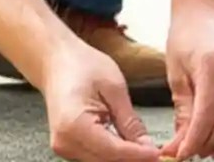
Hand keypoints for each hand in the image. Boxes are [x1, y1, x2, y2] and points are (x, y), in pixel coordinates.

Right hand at [40, 40, 162, 161]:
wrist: (55, 61)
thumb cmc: (80, 65)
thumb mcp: (113, 87)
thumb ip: (130, 121)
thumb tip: (147, 146)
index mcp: (74, 124)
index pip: (113, 151)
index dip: (139, 156)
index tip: (158, 155)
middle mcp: (65, 141)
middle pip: (107, 161)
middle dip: (133, 159)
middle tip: (156, 152)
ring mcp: (64, 147)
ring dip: (124, 158)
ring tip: (144, 147)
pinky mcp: (68, 147)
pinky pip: (95, 157)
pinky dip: (113, 154)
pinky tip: (128, 145)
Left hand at [161, 3, 213, 159]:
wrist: (209, 4)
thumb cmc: (187, 33)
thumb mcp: (176, 70)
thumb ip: (183, 109)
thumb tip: (180, 144)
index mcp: (213, 62)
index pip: (207, 113)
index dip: (195, 139)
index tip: (183, 154)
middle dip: (212, 142)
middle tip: (197, 154)